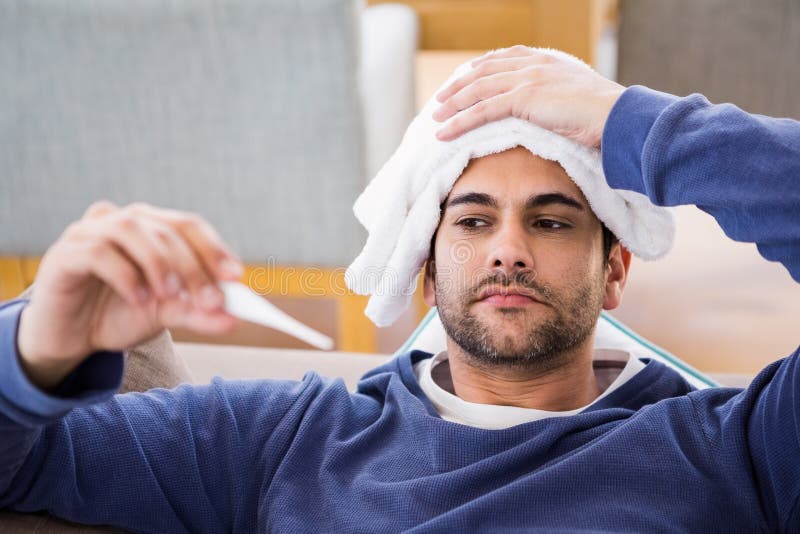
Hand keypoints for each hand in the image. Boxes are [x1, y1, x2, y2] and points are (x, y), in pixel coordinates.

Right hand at [17, 202, 242, 389]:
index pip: (188, 225)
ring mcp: (89, 232)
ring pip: (131, 230)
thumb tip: (233, 318)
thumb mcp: (166, 315)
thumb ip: (198, 313)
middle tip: (210, 299)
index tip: (236, 276)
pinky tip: (138, 299)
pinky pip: (97, 251)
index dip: (214, 248)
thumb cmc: (121, 314)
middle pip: (165, 229)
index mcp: (151, 227)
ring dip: (158, 263)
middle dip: (192, 266)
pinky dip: (125, 275)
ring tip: (170, 296)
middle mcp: (122, 221)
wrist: (72, 338)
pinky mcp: (64, 253)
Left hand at [432, 46, 625, 147]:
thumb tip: (553, 113)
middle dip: (458, 86)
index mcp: (547, 60)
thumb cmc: (605, 117)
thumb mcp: (578, 100)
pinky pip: (481, 110)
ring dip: (452, 105)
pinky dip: (459, 122)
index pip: (505, 58)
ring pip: (477, 90)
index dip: (480, 69)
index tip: (465, 78)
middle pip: (483, 71)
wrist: (617, 117)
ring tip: (435, 119)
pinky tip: (444, 133)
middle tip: (440, 100)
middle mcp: (534, 64)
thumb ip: (559, 99)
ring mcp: (527, 79)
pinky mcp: (523, 99)